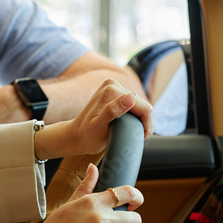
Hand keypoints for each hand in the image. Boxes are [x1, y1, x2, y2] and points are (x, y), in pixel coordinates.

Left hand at [33, 79, 152, 160]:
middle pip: (141, 104)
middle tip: (139, 137)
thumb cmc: (87, 136)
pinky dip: (134, 116)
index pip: (142, 106)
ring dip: (139, 119)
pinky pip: (132, 104)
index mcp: (111, 91)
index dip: (147, 124)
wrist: (76, 136)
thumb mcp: (99, 127)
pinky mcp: (113, 91)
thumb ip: (113, 111)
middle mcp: (112, 85)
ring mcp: (112, 87)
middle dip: (144, 121)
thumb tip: (130, 98)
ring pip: (138, 104)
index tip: (143, 138)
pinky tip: (130, 126)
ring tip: (135, 133)